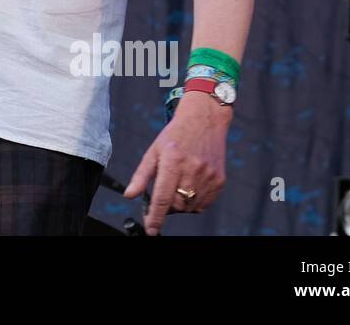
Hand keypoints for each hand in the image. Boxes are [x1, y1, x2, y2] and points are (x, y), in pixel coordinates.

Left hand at [122, 91, 229, 233]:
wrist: (205, 120)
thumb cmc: (175, 135)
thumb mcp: (153, 150)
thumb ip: (141, 175)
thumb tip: (129, 195)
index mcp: (173, 162)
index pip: (163, 198)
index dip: (155, 217)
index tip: (150, 229)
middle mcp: (192, 170)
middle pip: (177, 205)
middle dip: (167, 207)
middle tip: (164, 196)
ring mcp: (208, 176)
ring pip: (191, 207)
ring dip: (181, 206)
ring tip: (177, 187)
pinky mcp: (219, 180)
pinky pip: (205, 203)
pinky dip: (194, 203)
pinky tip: (190, 188)